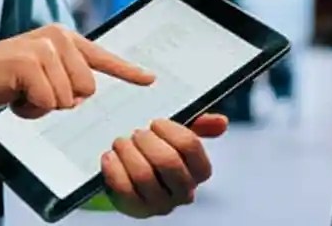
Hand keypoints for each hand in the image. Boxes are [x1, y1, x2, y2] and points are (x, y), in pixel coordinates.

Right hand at [0, 24, 154, 117]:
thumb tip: (87, 92)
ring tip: (19, 92)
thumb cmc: (1, 80)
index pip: (102, 57)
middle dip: (60, 101)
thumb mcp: (38, 71)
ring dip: (42, 106)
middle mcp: (56, 37)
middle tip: (31, 91)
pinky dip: (29, 110)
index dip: (128, 71)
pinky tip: (12, 96)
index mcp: (62, 37)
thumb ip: (63, 74)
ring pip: (68, 100)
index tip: (150, 79)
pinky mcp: (29, 64)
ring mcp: (43, 48)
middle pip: (87, 90)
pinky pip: (48, 104)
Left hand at [101, 114, 228, 217]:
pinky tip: (110, 156)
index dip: (170, 130)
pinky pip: (124, 189)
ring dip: (128, 153)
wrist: (128, 171)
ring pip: (144, 175)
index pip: (190, 147)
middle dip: (148, 142)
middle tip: (136, 132)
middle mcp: (183, 191)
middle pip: (168, 162)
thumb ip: (197, 124)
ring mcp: (160, 204)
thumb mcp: (173, 134)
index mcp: (197, 171)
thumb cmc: (155, 148)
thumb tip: (221, 122)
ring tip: (120, 141)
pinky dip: (114, 168)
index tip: (155, 122)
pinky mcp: (136, 209)